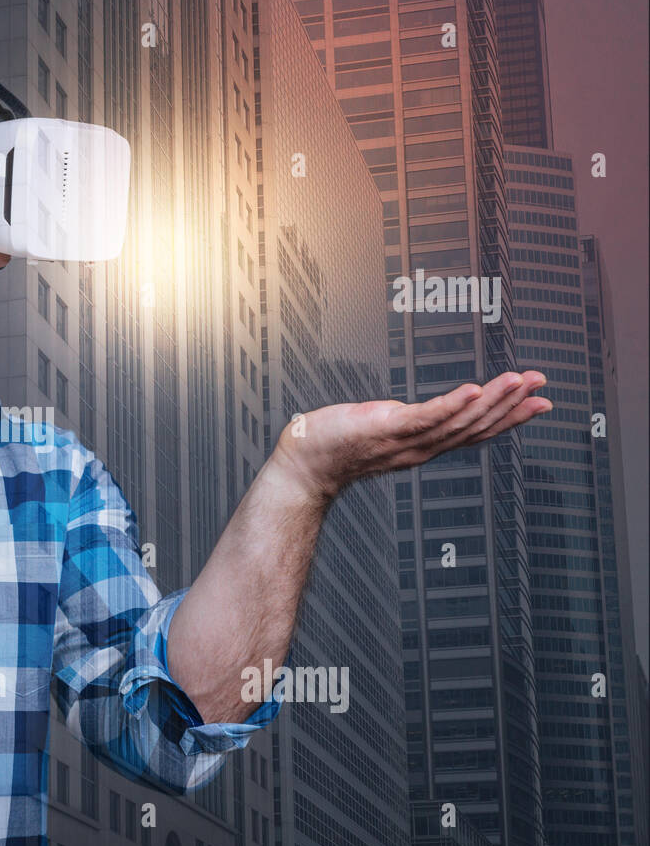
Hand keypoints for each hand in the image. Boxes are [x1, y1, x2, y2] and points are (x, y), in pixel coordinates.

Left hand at [269, 370, 550, 501]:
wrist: (303, 465)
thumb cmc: (335, 444)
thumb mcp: (384, 429)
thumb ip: (410, 422)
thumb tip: (428, 410)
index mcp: (423, 445)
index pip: (476, 430)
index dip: (510, 416)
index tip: (540, 401)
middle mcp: (420, 446)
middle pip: (476, 426)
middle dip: (512, 405)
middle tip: (543, 385)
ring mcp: (404, 439)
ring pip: (458, 420)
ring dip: (492, 399)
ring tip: (518, 380)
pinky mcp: (386, 428)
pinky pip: (426, 417)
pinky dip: (452, 404)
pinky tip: (473, 390)